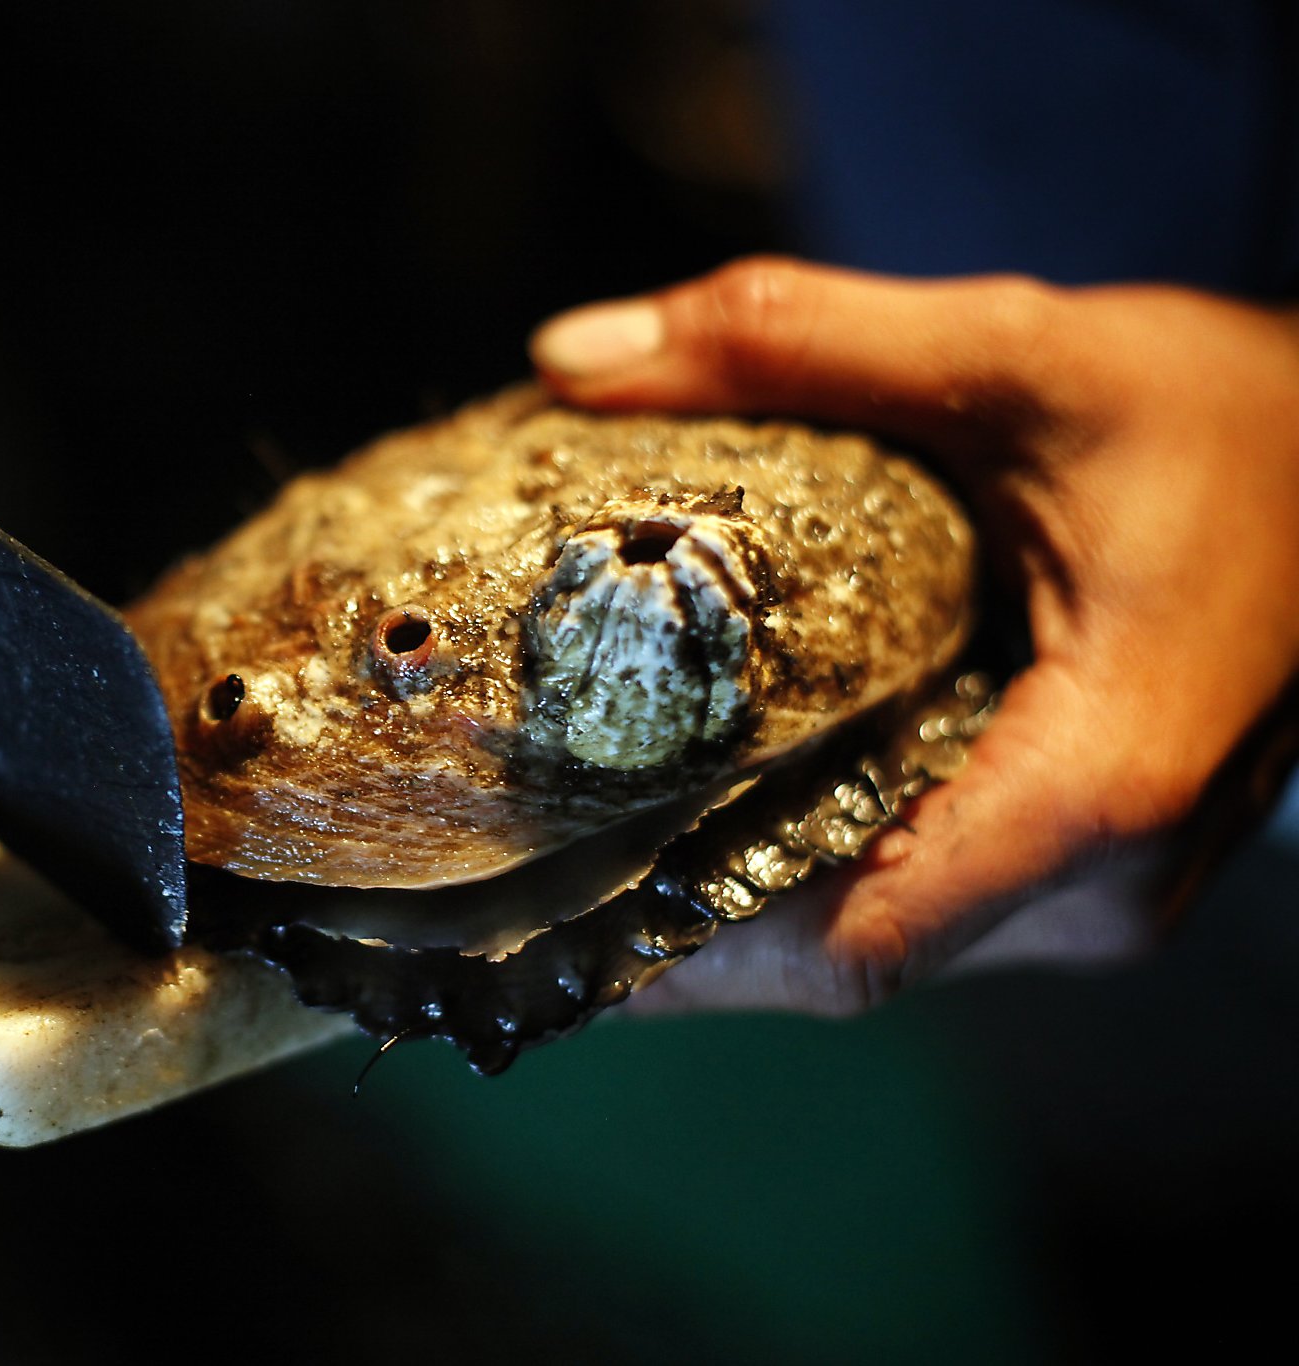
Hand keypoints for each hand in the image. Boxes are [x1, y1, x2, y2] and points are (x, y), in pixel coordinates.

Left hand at [532, 258, 1298, 1011]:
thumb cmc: (1241, 419)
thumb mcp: (1022, 352)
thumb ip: (801, 342)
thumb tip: (574, 355)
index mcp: (1097, 787)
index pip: (843, 940)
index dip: (673, 944)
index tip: (523, 903)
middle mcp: (1101, 884)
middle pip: (829, 958)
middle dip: (663, 924)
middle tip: (497, 863)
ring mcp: (1095, 893)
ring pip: (862, 942)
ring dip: (714, 906)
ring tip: (553, 843)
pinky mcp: (1077, 867)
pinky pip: (904, 902)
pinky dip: (787, 874)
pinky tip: (682, 815)